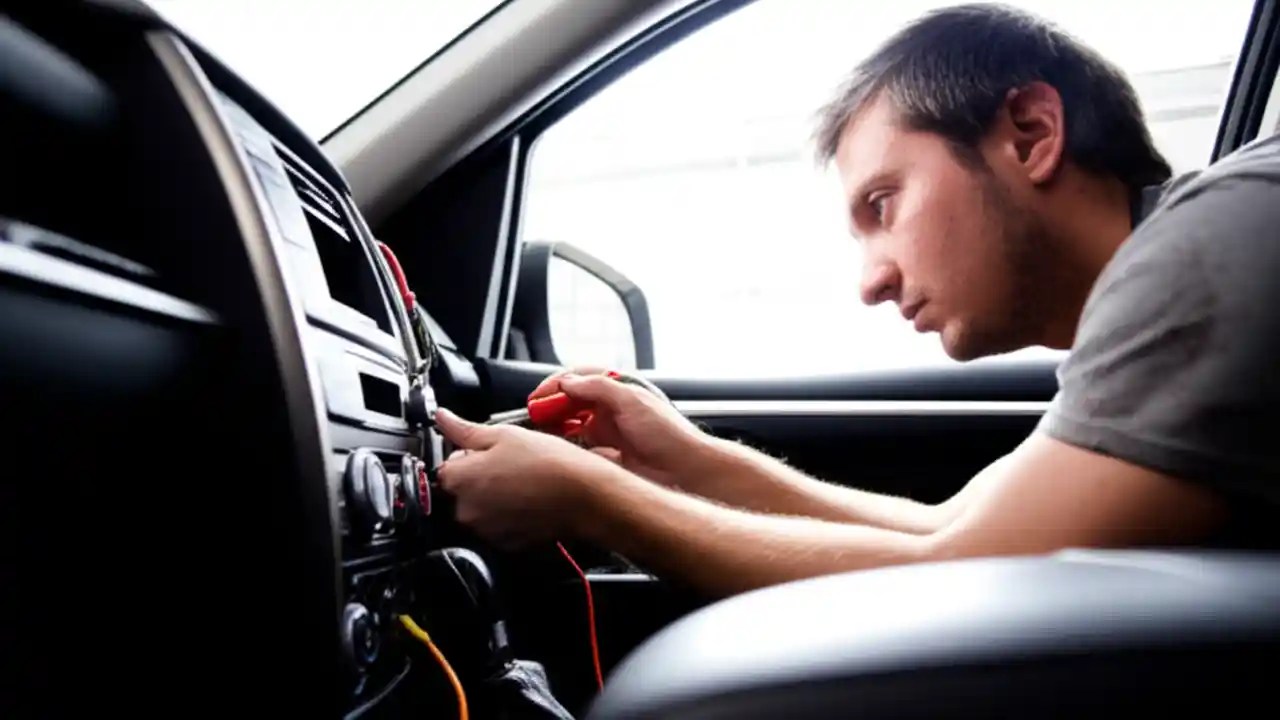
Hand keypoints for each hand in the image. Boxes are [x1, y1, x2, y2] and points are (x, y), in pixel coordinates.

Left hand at [434, 408, 614, 547]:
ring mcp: (485, 530)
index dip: (470, 454)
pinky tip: (531, 500)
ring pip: (482, 508)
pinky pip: (500, 525)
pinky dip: (510, 514)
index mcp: (459, 479)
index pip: (449, 464)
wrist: (584, 497)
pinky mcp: (506, 544)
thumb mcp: (505, 434)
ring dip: (496, 496)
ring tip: (525, 482)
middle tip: (512, 464)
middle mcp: (465, 510)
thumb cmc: (548, 463)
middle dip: (481, 477)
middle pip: (463, 489)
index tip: (491, 450)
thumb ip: (464, 429)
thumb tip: (441, 417)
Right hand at [529, 368, 709, 487]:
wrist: (688, 474)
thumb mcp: (632, 401)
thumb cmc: (669, 436)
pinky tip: (556, 456)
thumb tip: (568, 382)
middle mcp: (612, 411)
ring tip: (539, 436)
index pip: (578, 380)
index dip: (555, 385)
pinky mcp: (607, 460)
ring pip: (571, 429)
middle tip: (531, 416)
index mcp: (619, 391)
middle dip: (550, 408)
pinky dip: (565, 453)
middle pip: (571, 404)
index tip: (536, 397)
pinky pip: (579, 454)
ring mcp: (608, 436)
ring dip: (554, 431)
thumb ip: (599, 387)